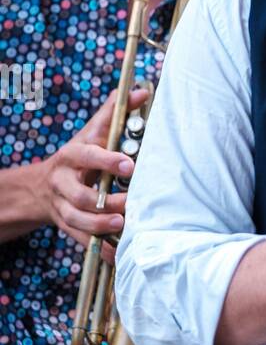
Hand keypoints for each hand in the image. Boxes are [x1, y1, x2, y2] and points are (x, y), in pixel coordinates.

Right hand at [41, 86, 149, 263]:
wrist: (44, 187)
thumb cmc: (80, 156)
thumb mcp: (92, 133)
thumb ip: (115, 113)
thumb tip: (142, 90)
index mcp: (71, 156)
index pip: (86, 156)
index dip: (106, 160)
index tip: (129, 163)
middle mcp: (63, 183)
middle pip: (78, 196)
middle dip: (103, 202)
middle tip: (129, 202)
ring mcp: (63, 207)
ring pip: (76, 221)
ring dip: (99, 226)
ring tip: (122, 226)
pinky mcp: (68, 227)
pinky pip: (81, 241)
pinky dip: (99, 249)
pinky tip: (116, 254)